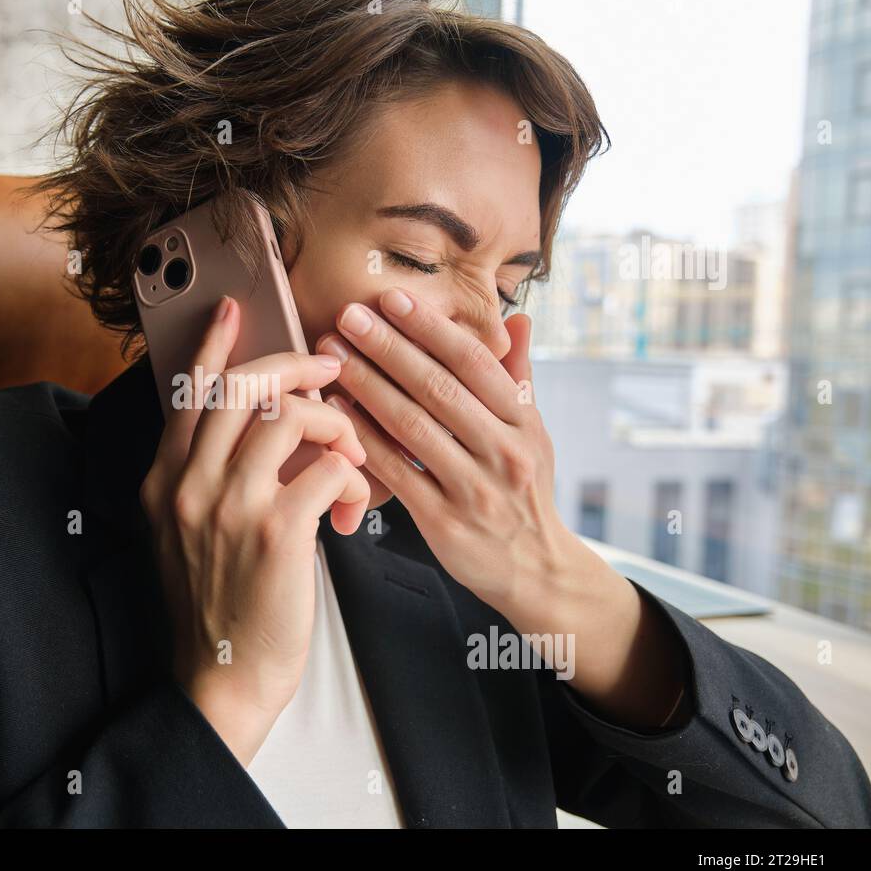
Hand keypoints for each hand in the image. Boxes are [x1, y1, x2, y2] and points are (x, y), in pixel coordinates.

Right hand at [139, 295, 370, 764]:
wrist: (222, 676)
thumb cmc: (217, 605)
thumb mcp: (186, 534)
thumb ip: (204, 479)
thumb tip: (254, 428)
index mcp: (163, 481)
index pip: (188, 393)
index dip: (215, 347)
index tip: (235, 311)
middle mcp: (187, 485)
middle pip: (244, 389)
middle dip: (295, 369)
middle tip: (327, 372)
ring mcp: (229, 506)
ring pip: (291, 417)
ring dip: (333, 426)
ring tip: (347, 454)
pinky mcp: (276, 533)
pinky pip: (328, 467)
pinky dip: (352, 475)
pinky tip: (352, 504)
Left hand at [316, 288, 688, 728]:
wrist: (536, 570)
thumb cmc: (523, 492)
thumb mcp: (533, 434)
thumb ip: (518, 377)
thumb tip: (517, 318)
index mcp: (523, 423)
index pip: (475, 363)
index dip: (431, 328)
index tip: (393, 299)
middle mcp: (503, 452)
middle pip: (439, 389)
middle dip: (389, 348)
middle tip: (349, 316)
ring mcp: (474, 489)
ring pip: (413, 427)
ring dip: (368, 386)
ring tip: (334, 356)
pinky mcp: (445, 522)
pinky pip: (396, 472)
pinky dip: (364, 439)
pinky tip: (337, 413)